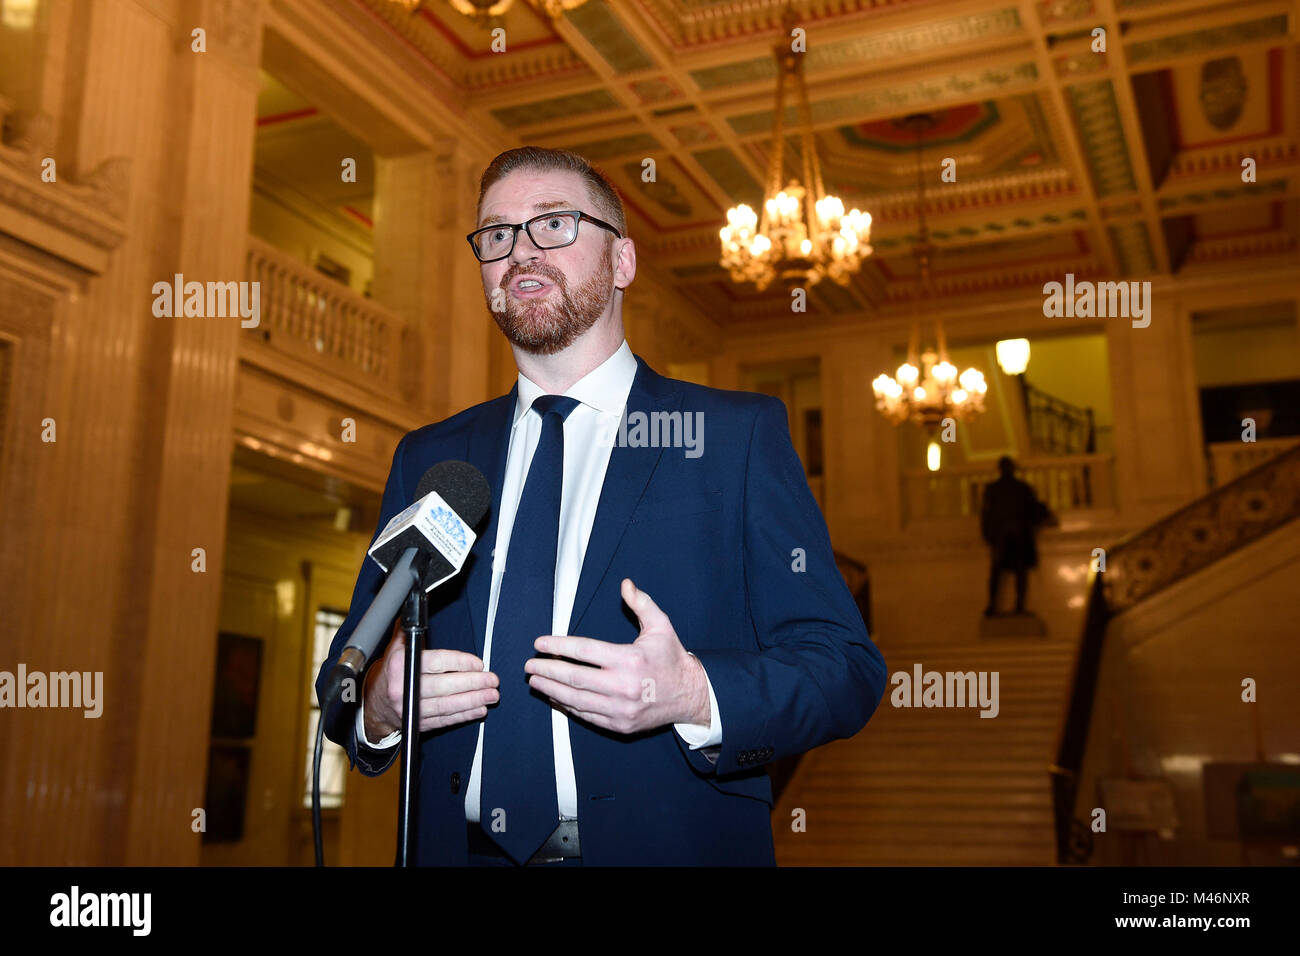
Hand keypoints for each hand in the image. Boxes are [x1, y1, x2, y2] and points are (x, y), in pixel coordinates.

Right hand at [362, 622, 498, 739]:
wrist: (375, 702)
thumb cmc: (392, 671)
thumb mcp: (396, 647)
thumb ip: (409, 629)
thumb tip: (418, 603)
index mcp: (400, 666)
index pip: (436, 662)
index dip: (460, 662)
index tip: (479, 664)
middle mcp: (404, 688)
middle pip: (444, 686)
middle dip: (473, 684)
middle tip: (492, 681)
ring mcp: (410, 708)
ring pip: (446, 706)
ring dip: (472, 701)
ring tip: (491, 695)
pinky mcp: (417, 724)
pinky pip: (444, 720)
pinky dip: (463, 715)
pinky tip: (479, 709)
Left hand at [523, 578, 709, 734]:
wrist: (691, 695)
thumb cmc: (672, 658)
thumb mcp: (661, 626)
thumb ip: (641, 603)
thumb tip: (625, 584)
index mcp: (629, 659)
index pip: (583, 651)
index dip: (557, 646)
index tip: (539, 644)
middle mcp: (623, 686)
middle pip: (574, 677)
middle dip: (546, 670)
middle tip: (529, 665)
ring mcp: (620, 709)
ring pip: (576, 699)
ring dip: (551, 690)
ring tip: (536, 681)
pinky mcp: (620, 725)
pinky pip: (586, 716)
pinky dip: (567, 706)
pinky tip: (555, 697)